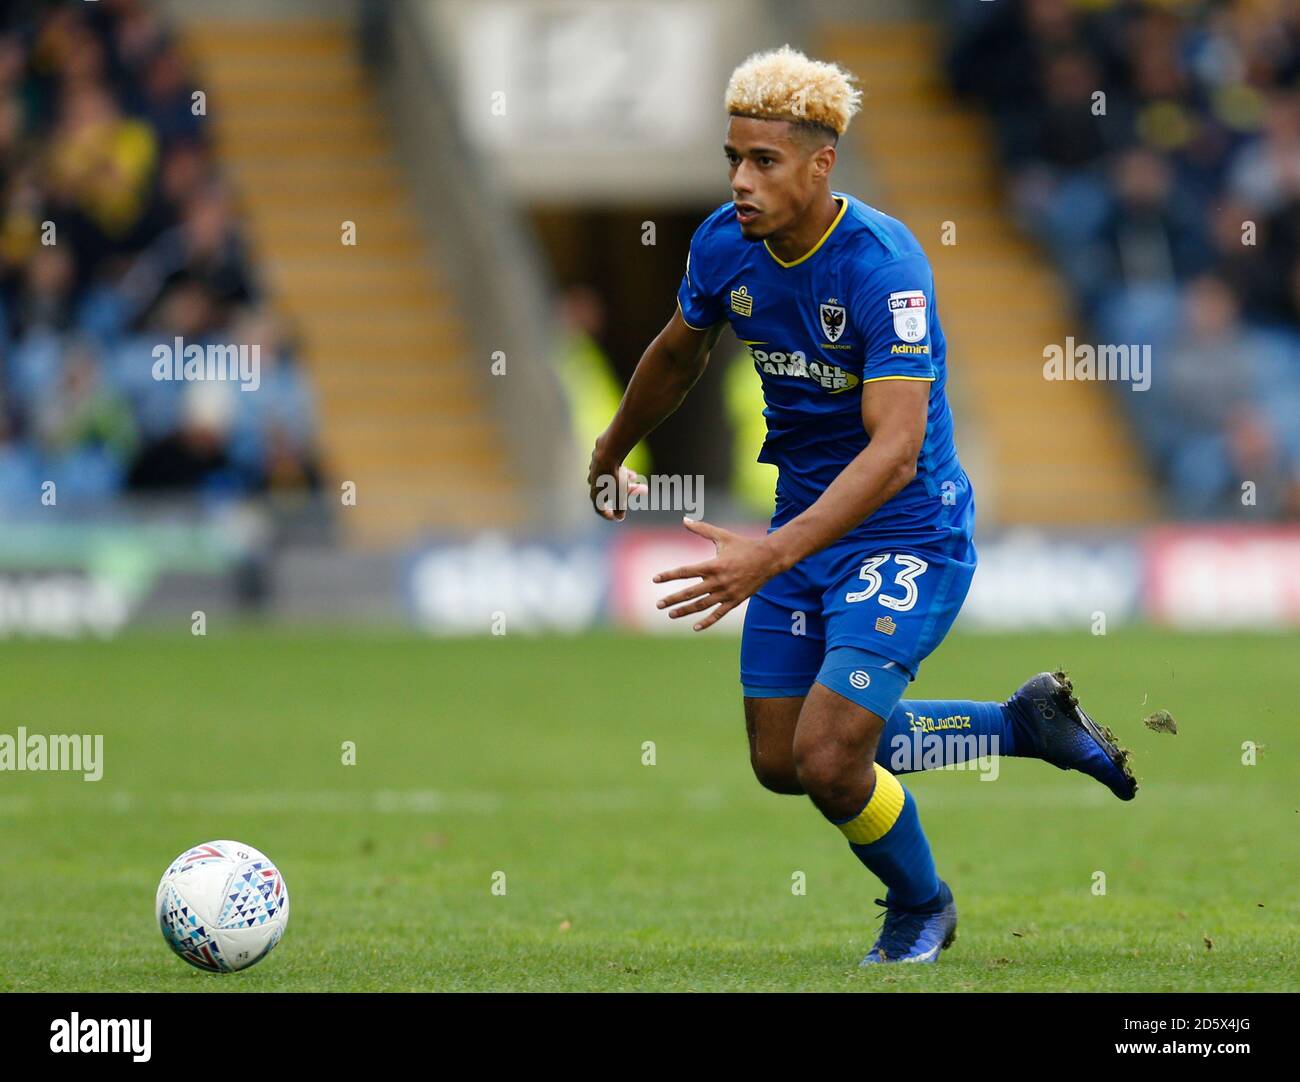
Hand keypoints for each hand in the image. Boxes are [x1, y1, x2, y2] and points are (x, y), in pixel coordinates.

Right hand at [588, 448, 647, 521]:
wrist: (608, 452)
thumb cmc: (614, 477)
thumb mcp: (621, 495)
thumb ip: (620, 508)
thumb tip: (619, 518)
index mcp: (595, 495)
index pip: (600, 509)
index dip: (609, 515)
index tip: (617, 517)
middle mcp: (592, 484)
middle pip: (609, 493)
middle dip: (625, 493)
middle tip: (637, 491)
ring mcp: (594, 471)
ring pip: (610, 479)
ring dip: (623, 481)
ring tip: (635, 478)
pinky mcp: (597, 460)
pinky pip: (610, 469)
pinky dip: (620, 472)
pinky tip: (630, 471)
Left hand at [653, 518, 782, 630]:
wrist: (769, 559)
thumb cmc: (743, 545)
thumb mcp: (722, 536)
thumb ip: (702, 529)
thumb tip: (684, 519)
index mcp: (713, 565)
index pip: (686, 571)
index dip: (669, 575)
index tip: (655, 579)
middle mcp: (718, 581)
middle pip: (690, 593)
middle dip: (673, 599)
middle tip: (658, 604)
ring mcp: (727, 593)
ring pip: (702, 605)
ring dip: (685, 611)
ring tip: (671, 614)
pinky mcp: (735, 601)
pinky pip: (719, 613)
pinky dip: (707, 621)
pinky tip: (695, 627)